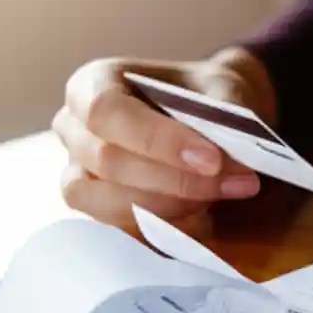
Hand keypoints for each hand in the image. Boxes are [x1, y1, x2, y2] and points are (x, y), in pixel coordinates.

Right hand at [53, 47, 277, 232]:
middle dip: (177, 179)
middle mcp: (74, 128)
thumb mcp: (222, 90)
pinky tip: (206, 214)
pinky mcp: (99, 208)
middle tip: (238, 182)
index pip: (106, 112)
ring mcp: (79, 171)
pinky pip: (124, 228)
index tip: (212, 160)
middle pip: (108, 162)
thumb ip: (223, 117)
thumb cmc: (205, 95)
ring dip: (172, 206)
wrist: (210, 113)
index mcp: (93, 83)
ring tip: (223, 194)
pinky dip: (169, 225)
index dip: (157, 140)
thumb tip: (227, 156)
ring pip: (109, 203)